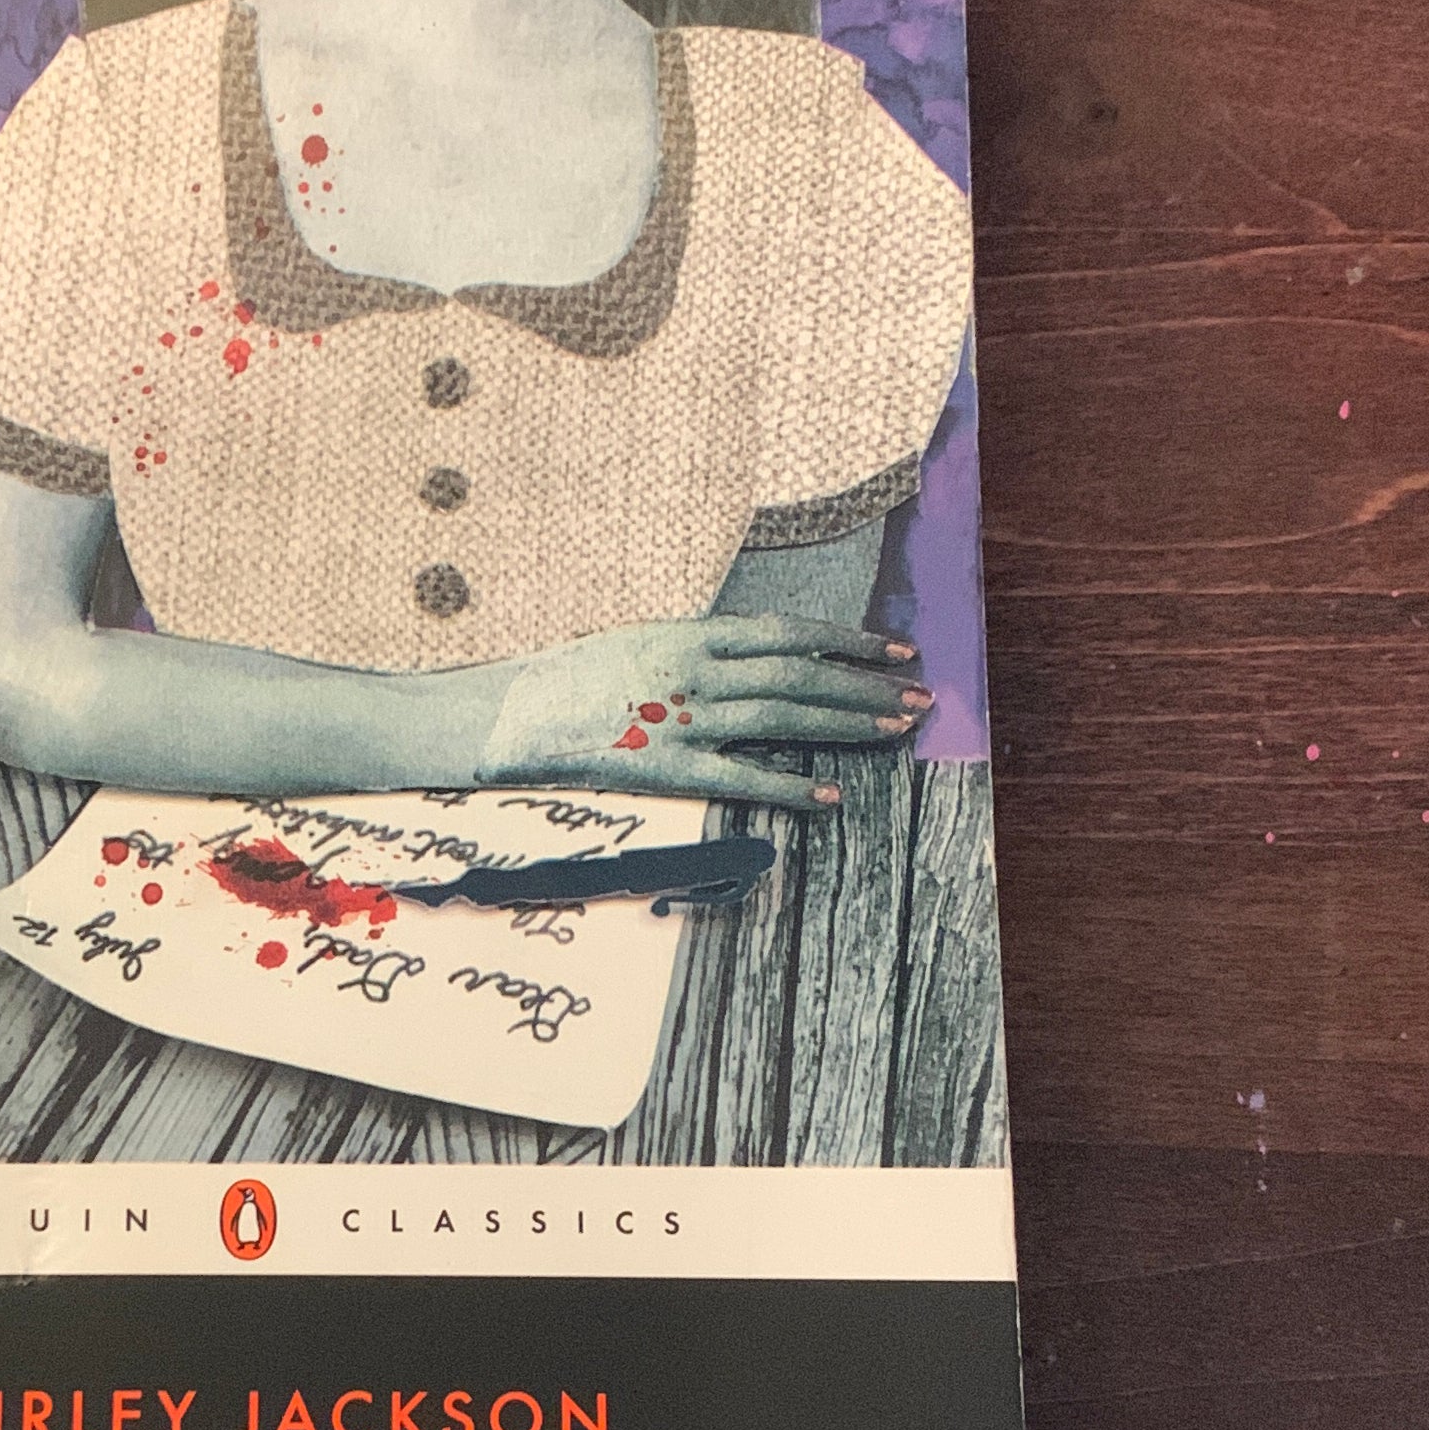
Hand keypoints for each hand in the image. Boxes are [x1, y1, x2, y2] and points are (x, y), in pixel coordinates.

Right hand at [479, 614, 931, 805]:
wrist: (510, 712)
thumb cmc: (569, 678)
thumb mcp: (638, 643)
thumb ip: (697, 650)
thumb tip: (756, 655)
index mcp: (689, 634)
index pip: (786, 633)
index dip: (846, 642)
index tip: (894, 652)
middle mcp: (694, 670)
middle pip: (797, 675)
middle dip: (864, 687)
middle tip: (918, 700)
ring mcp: (681, 718)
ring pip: (782, 716)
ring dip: (844, 725)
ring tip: (894, 733)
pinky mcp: (665, 766)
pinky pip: (739, 776)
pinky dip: (787, 785)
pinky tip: (828, 796)